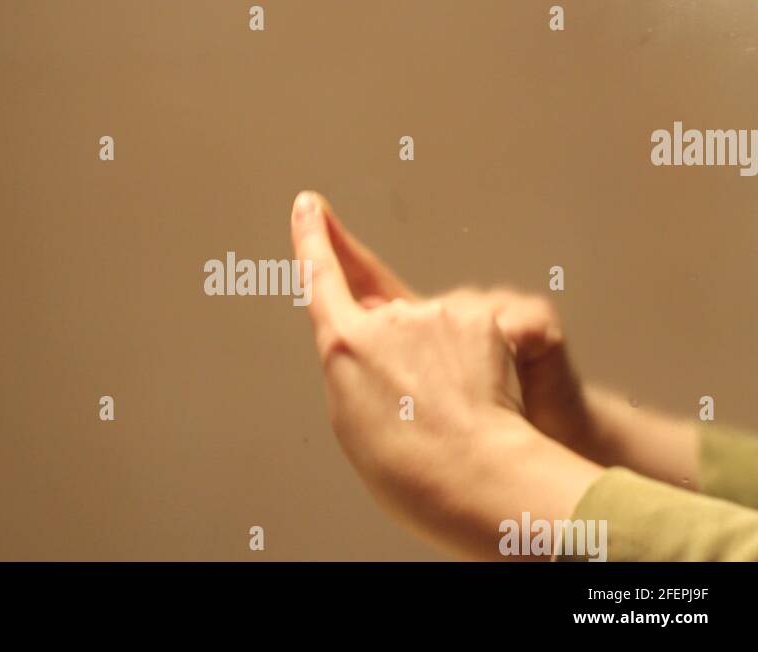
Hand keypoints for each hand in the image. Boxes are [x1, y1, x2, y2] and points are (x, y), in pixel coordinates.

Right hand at [290, 191, 601, 559]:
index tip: (310, 207)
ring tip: (453, 416)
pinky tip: (483, 396)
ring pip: (435, 332)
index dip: (314, 240)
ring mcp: (436, 317)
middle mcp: (387, 321)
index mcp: (344, 346)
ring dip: (443, 364)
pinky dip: (479, 363)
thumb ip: (354, 368)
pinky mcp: (480, 320)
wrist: (472, 478)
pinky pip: (475, 335)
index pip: (324, 278)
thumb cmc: (409, 469)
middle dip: (397, 350)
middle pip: (387, 318)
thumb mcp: (352, 420)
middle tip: (411, 400)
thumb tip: (370, 343)